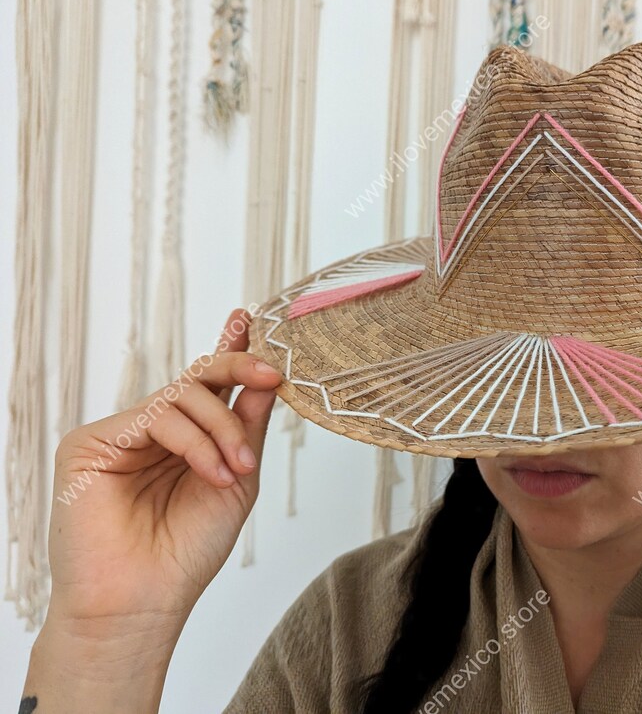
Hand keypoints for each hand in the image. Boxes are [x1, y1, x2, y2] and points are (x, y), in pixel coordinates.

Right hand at [24, 308, 281, 710]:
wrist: (145, 600)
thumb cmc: (188, 550)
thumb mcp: (237, 478)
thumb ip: (246, 427)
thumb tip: (266, 376)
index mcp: (186, 440)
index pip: (208, 385)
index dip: (229, 350)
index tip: (248, 318)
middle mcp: (152, 432)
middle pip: (196, 378)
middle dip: (239, 368)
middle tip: (272, 376)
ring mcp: (121, 435)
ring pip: (182, 395)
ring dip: (222, 429)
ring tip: (235, 472)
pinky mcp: (91, 443)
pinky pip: (156, 417)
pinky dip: (194, 442)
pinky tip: (211, 473)